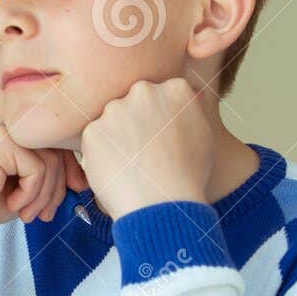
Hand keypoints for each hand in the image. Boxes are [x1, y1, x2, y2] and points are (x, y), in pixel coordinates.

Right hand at [0, 107, 89, 236]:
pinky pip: (38, 170)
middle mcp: (6, 116)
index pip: (58, 136)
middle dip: (59, 186)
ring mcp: (1, 125)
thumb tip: (84, 177)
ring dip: (44, 196)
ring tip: (28, 213)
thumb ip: (52, 170)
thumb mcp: (28, 183)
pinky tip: (12, 204)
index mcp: (13, 120)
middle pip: (58, 146)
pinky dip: (30, 195)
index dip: (71, 166)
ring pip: (51, 160)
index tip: (73, 190)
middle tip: (47, 213)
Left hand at [79, 77, 214, 219]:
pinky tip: (118, 171)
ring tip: (132, 166)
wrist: (162, 206)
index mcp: (175, 89)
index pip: (162, 93)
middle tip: (144, 153)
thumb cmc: (189, 176)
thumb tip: (184, 95)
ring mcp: (114, 110)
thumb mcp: (204, 135)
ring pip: (112, 120)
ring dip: (117, 137)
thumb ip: (189, 109)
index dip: (161, 117)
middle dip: (136, 123)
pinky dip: (102, 154)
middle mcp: (143, 91)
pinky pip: (95, 139)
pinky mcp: (92, 131)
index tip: (162, 138)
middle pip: (134, 102)